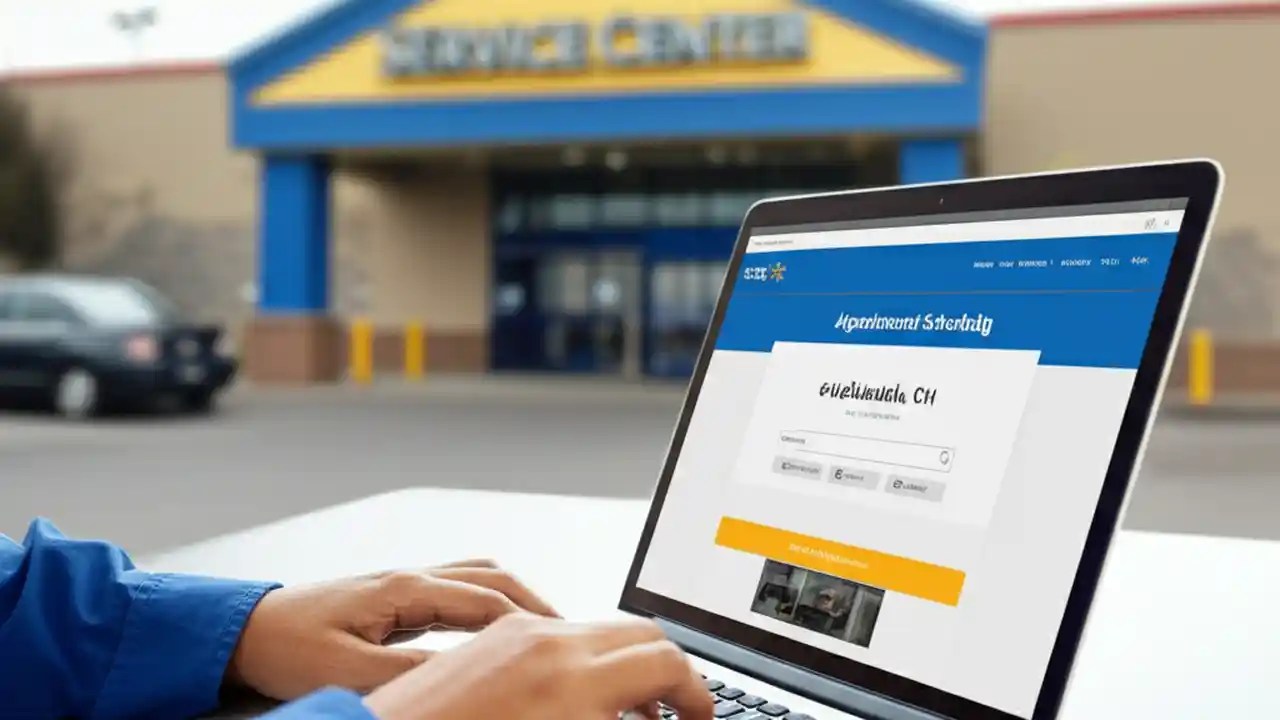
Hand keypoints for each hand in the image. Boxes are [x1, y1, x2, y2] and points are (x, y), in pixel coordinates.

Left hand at [225, 559, 556, 699]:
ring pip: (478, 576)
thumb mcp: (349, 670)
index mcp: (404, 589)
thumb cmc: (286, 646)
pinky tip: (494, 625)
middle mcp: (410, 577)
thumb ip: (412, 672)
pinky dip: (489, 601)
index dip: (529, 622)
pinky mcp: (396, 596)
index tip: (560, 640)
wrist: (246, 630)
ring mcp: (404, 583)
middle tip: (568, 631)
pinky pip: (458, 588)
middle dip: (535, 603)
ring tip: (542, 626)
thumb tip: (466, 675)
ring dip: (515, 596)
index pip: (486, 601)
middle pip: (493, 578)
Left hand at [364, 613, 713, 719]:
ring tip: (625, 711)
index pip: (666, 663)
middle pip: (641, 634)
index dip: (696, 694)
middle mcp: (546, 641)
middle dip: (668, 674)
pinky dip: (586, 659)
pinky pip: (560, 632)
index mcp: (569, 678)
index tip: (700, 718)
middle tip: (673, 716)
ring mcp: (515, 632)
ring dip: (626, 665)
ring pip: (600, 630)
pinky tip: (575, 696)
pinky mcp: (491, 635)